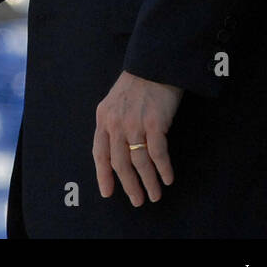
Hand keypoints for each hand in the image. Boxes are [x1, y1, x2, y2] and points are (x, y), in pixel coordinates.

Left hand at [92, 70, 182, 205]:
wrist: (154, 66)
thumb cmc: (137, 86)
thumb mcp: (115, 103)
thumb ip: (113, 125)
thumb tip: (116, 153)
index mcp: (103, 118)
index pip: (99, 152)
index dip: (103, 174)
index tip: (107, 192)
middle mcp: (115, 123)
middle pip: (119, 162)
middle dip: (128, 185)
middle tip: (137, 201)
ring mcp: (134, 124)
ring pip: (139, 162)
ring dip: (148, 182)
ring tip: (154, 195)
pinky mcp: (154, 123)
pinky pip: (158, 154)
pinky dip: (163, 169)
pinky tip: (167, 179)